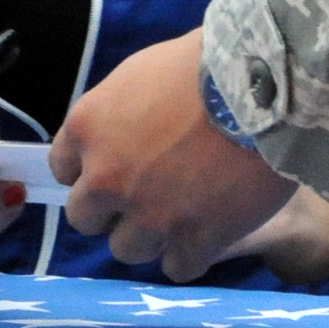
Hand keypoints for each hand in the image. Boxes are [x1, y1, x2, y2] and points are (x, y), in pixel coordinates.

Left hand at [52, 30, 294, 281]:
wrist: (266, 82)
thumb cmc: (206, 60)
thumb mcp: (144, 72)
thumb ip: (120, 113)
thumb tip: (124, 133)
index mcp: (89, 126)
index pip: (63, 167)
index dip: (91, 166)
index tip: (117, 162)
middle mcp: (107, 178)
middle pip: (86, 217)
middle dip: (113, 206)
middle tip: (149, 188)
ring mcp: (148, 215)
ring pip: (127, 249)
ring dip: (151, 231)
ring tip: (185, 206)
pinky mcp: (193, 241)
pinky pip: (176, 267)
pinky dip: (191, 250)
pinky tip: (210, 225)